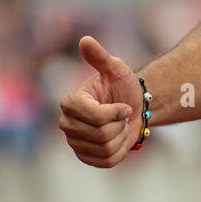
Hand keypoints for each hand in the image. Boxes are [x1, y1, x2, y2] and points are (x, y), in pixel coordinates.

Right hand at [59, 36, 142, 167]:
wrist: (134, 107)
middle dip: (120, 125)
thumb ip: (100, 57)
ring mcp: (74, 142)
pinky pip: (108, 162)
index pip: (96, 117)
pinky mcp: (85, 157)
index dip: (117, 113)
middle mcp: (66, 123)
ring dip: (121, 138)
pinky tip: (118, 140)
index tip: (123, 106)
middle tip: (121, 116)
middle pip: (102, 134)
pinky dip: (120, 151)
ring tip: (119, 127)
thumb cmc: (123, 86)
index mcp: (70, 102)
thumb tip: (85, 40)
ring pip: (106, 149)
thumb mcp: (116, 69)